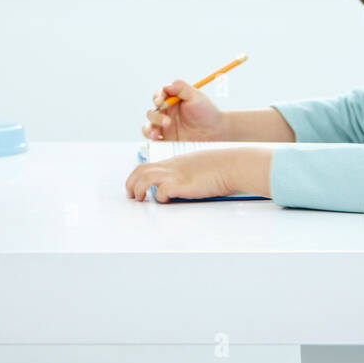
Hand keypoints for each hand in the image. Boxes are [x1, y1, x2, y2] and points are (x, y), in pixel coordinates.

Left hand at [125, 147, 271, 201]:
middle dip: (131, 183)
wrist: (232, 165)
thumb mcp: (199, 166)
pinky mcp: (181, 185)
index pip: (148, 165)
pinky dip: (158, 198)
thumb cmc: (221, 167)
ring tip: (139, 199)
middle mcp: (172, 166)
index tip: (136, 186)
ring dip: (138, 190)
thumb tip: (182, 186)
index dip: (137, 176)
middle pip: (141, 171)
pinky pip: (161, 191)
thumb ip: (187, 173)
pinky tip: (165, 200)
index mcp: (175, 161)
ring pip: (145, 179)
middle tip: (131, 196)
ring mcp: (176, 174)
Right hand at [142, 77, 226, 142]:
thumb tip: (166, 86)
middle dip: (156, 116)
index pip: (159, 96)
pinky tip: (157, 139)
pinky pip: (153, 140)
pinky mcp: (166, 140)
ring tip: (157, 134)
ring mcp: (165, 128)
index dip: (157, 97)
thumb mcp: (196, 96)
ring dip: (149, 128)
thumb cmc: (207, 112)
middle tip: (167, 122)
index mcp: (172, 100)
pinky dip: (151, 139)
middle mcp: (167, 113)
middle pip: (152, 111)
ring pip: (148, 126)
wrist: (216, 132)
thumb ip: (181, 88)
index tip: (160, 101)